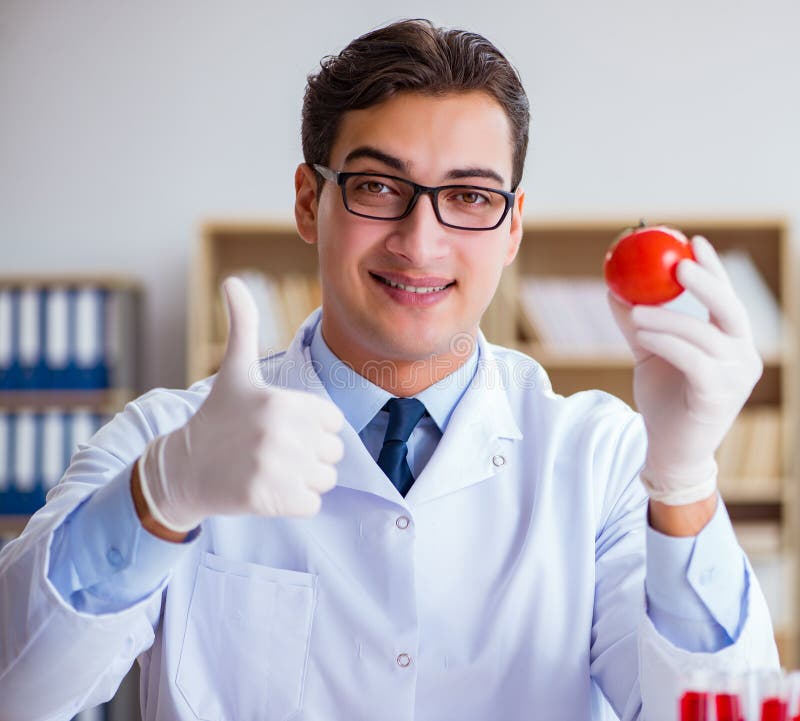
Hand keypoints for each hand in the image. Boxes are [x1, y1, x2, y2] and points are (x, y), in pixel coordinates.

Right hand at [138, 277, 344, 531]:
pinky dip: (294, 503)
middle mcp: (281, 434)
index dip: (313, 427)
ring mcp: (274, 469)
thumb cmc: (217, 417)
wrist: (182, 468)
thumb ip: (243, 325)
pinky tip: (267, 490)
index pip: (333, 423)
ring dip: (303, 480)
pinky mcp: (268, 500)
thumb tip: (232, 281)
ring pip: (325, 480)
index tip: (281, 427)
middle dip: (309, 456)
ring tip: (270, 470)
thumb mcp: (234, 370)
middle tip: (273, 452)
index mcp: (283, 402)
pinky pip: (311, 505)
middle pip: (332, 454)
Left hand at [608, 236, 762, 505]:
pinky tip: (643, 335)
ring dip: (668, 318)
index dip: (714, 268)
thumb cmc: (665, 399)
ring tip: (636, 312)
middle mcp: (742, 356)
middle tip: (678, 265)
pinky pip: (692, 359)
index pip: (727, 298)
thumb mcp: (649, 353)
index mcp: (732, 342)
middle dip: (707, 282)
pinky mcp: (719, 395)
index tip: (693, 242)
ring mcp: (735, 377)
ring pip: (703, 335)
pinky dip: (666, 342)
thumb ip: (637, 323)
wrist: (669, 448)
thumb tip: (614, 288)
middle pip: (730, 309)